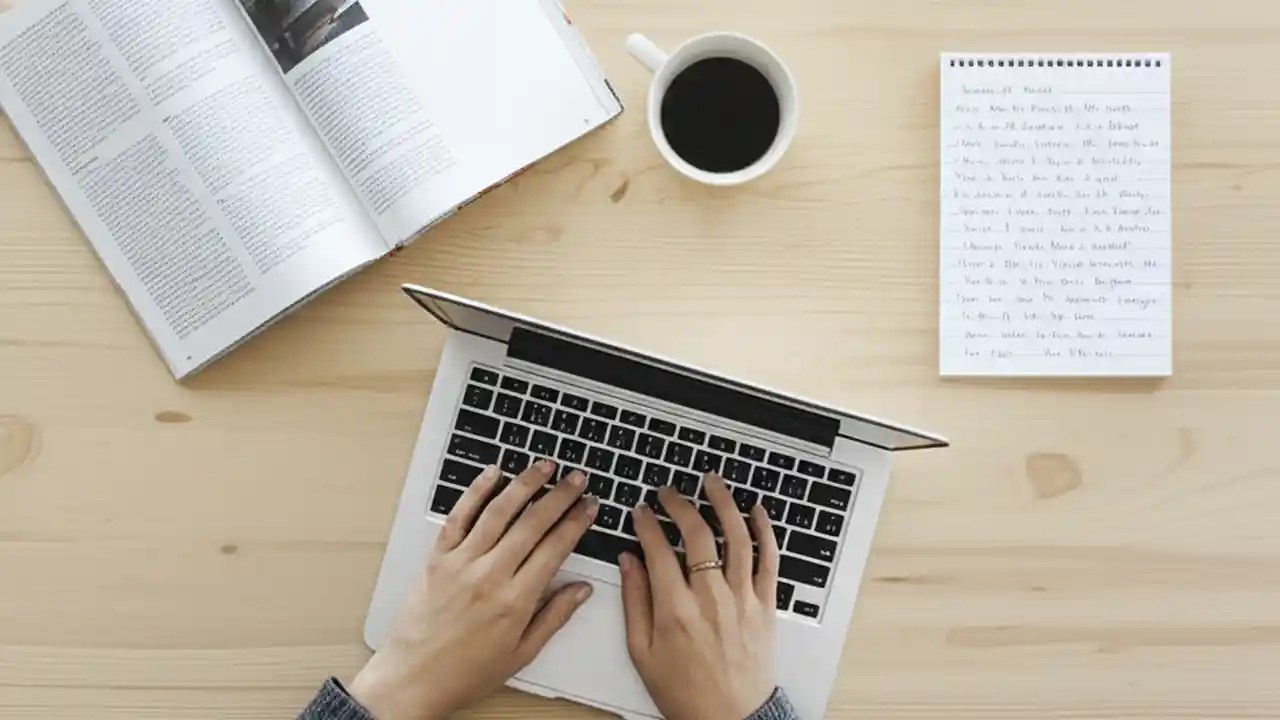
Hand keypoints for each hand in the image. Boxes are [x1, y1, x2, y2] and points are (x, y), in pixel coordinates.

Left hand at [350, 460, 597, 719]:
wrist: (412, 679)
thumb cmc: (465, 673)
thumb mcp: (521, 654)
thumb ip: (554, 617)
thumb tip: (581, 589)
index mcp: (515, 601)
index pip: (555, 548)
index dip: (576, 522)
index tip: (589, 506)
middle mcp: (490, 575)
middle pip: (532, 523)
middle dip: (559, 496)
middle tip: (577, 478)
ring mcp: (461, 563)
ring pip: (499, 512)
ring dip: (524, 484)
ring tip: (543, 467)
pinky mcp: (437, 558)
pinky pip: (459, 516)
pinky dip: (476, 491)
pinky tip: (493, 473)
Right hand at [620, 474, 778, 719]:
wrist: (730, 718)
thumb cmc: (684, 691)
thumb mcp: (642, 652)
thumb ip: (634, 601)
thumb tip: (629, 560)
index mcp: (675, 610)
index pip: (658, 549)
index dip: (647, 523)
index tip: (641, 510)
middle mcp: (710, 598)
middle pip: (697, 535)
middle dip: (679, 505)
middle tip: (669, 492)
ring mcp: (742, 599)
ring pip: (736, 537)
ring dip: (724, 503)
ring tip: (712, 482)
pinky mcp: (765, 605)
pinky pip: (769, 559)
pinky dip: (764, 531)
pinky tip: (756, 511)